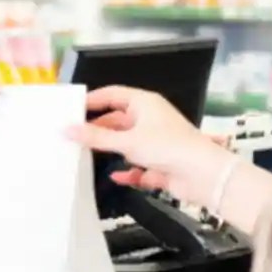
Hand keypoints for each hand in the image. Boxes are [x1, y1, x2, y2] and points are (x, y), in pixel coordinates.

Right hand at [70, 86, 232, 204]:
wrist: (203, 175)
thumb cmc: (169, 147)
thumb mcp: (127, 141)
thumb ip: (95, 137)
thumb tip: (68, 130)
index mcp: (144, 103)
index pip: (112, 95)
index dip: (92, 100)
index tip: (71, 109)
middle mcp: (150, 119)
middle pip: (117, 120)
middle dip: (98, 129)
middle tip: (73, 136)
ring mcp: (156, 142)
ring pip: (126, 143)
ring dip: (110, 150)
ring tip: (85, 155)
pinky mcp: (161, 163)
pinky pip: (138, 166)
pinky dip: (127, 171)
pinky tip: (116, 177)